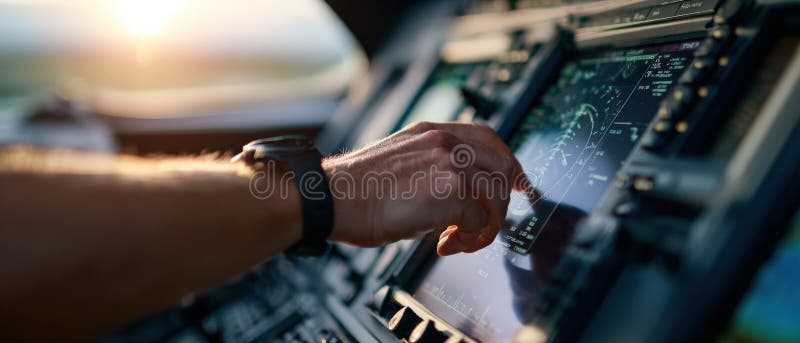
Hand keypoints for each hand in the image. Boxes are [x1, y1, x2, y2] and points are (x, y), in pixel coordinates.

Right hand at [323, 121, 521, 255]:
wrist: (333, 197)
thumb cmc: (354, 189)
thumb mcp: (398, 162)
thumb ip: (429, 168)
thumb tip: (452, 198)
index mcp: (431, 133)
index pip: (485, 136)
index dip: (506, 160)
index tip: (516, 180)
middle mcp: (445, 142)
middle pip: (502, 165)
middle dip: (506, 198)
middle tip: (498, 221)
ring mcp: (451, 165)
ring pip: (496, 197)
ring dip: (485, 226)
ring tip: (460, 240)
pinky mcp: (453, 194)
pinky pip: (480, 223)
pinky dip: (469, 240)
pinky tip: (445, 246)